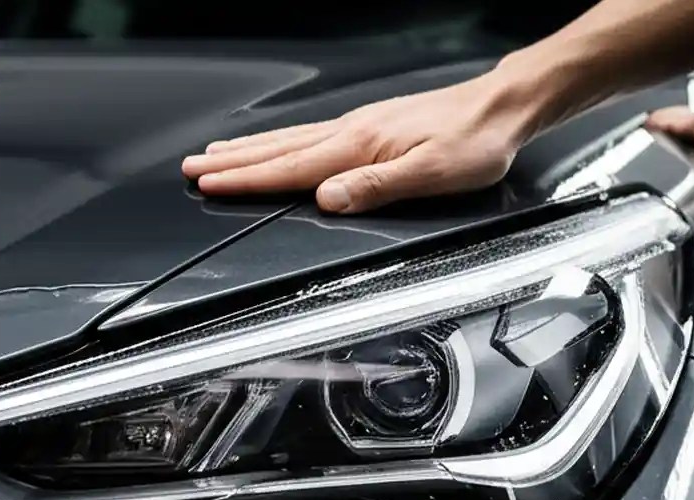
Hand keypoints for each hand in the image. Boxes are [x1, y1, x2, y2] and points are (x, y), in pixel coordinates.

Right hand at [181, 75, 533, 213]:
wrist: (501, 106)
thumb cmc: (475, 142)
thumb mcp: (431, 173)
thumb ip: (376, 187)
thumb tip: (328, 198)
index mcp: (359, 146)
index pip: (289, 168)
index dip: (245, 179)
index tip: (208, 184)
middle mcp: (352, 131)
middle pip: (278, 150)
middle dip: (231, 162)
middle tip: (192, 168)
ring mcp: (359, 125)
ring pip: (290, 140)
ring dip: (249, 149)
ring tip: (216, 153)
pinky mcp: (371, 126)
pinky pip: (310, 135)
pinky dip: (280, 142)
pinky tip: (277, 145)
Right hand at [645, 107, 693, 212]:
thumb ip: (692, 124)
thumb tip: (660, 120)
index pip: (678, 114)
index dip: (658, 118)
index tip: (636, 129)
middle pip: (684, 123)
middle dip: (663, 126)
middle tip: (638, 139)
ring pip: (690, 138)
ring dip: (671, 140)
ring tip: (650, 152)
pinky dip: (682, 154)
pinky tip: (675, 167)